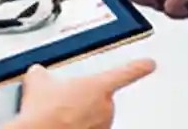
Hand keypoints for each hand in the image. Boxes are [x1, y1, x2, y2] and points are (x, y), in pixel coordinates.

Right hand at [7, 59, 155, 128]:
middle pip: (101, 98)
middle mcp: (106, 107)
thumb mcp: (38, 82)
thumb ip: (44, 73)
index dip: (139, 67)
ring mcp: (102, 127)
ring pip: (95, 117)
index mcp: (99, 86)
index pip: (127, 73)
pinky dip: (77, 128)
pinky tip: (61, 126)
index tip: (149, 64)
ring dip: (81, 116)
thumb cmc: (45, 114)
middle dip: (84, 99)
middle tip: (63, 101)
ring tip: (58, 117)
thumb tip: (38, 72)